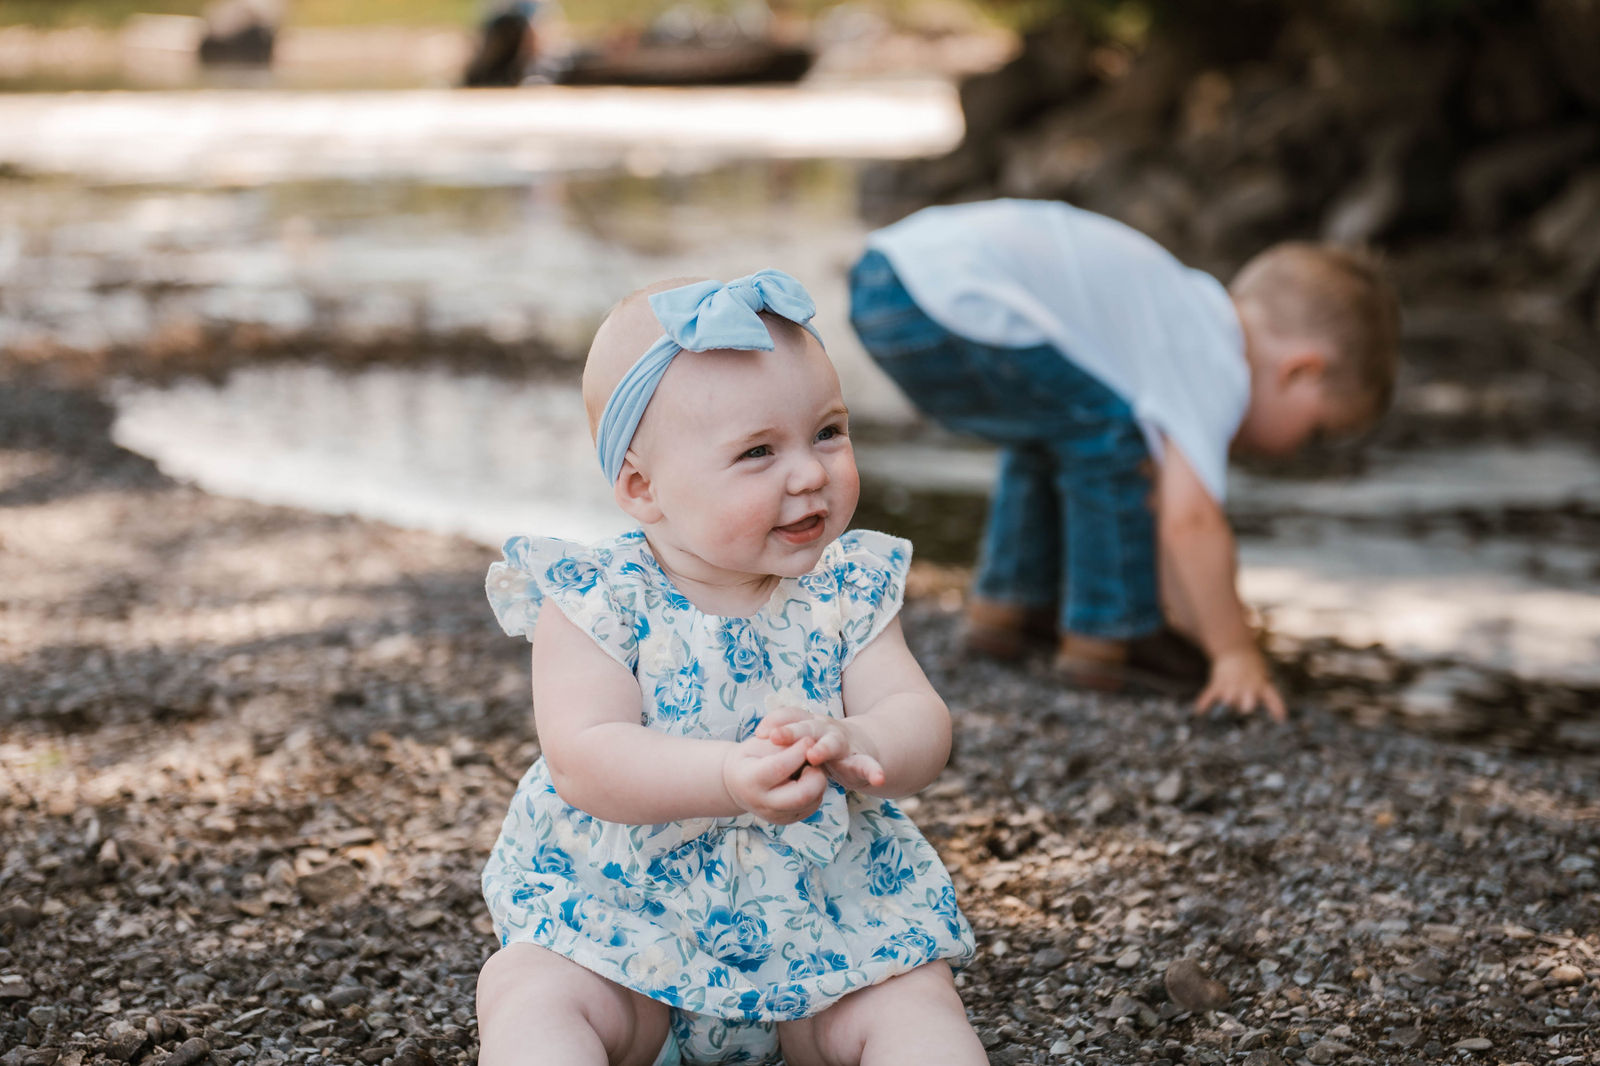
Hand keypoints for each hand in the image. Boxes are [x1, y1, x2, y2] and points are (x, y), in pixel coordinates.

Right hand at [720, 734, 827, 823]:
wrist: (738, 784)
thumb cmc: (750, 757)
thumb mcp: (758, 743)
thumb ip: (782, 742)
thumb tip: (810, 745)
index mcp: (749, 780)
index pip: (780, 767)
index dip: (799, 752)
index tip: (808, 739)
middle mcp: (762, 804)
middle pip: (801, 796)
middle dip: (815, 774)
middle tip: (814, 759)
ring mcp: (775, 816)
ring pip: (811, 802)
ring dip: (818, 782)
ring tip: (809, 767)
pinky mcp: (787, 821)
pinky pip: (812, 807)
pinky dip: (816, 791)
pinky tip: (806, 779)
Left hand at [757, 708, 885, 790]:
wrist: (861, 745)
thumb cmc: (821, 740)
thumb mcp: (802, 734)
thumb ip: (784, 731)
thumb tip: (759, 733)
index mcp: (809, 723)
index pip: (790, 716)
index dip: (776, 722)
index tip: (759, 733)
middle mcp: (825, 729)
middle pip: (807, 728)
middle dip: (792, 732)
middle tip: (776, 737)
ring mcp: (843, 743)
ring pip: (832, 743)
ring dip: (823, 748)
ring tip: (813, 755)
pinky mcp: (859, 760)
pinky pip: (868, 765)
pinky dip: (874, 771)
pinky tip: (878, 779)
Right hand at [1195, 648, 1286, 721]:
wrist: (1236, 649)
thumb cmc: (1252, 667)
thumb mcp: (1264, 678)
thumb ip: (1268, 696)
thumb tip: (1276, 717)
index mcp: (1262, 686)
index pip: (1272, 698)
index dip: (1277, 708)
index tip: (1281, 719)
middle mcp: (1248, 686)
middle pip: (1247, 699)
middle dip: (1246, 704)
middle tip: (1247, 709)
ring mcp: (1232, 684)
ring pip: (1228, 697)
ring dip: (1227, 701)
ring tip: (1225, 705)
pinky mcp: (1218, 683)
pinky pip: (1210, 694)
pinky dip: (1204, 702)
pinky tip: (1199, 711)